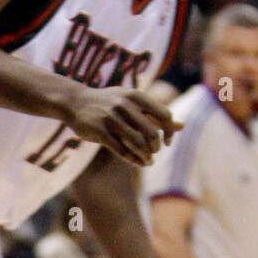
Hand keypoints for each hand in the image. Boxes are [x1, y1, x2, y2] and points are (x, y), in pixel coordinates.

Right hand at [62, 85, 179, 167]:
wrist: (76, 102)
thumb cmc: (109, 103)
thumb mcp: (133, 102)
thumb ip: (156, 114)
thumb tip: (182, 126)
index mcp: (136, 96)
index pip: (164, 115)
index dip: (169, 132)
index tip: (167, 142)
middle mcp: (125, 105)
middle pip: (152, 133)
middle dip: (156, 147)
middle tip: (154, 152)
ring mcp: (112, 118)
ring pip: (137, 143)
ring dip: (146, 156)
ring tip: (148, 161)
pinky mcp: (100, 131)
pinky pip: (122, 150)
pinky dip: (133, 159)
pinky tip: (138, 162)